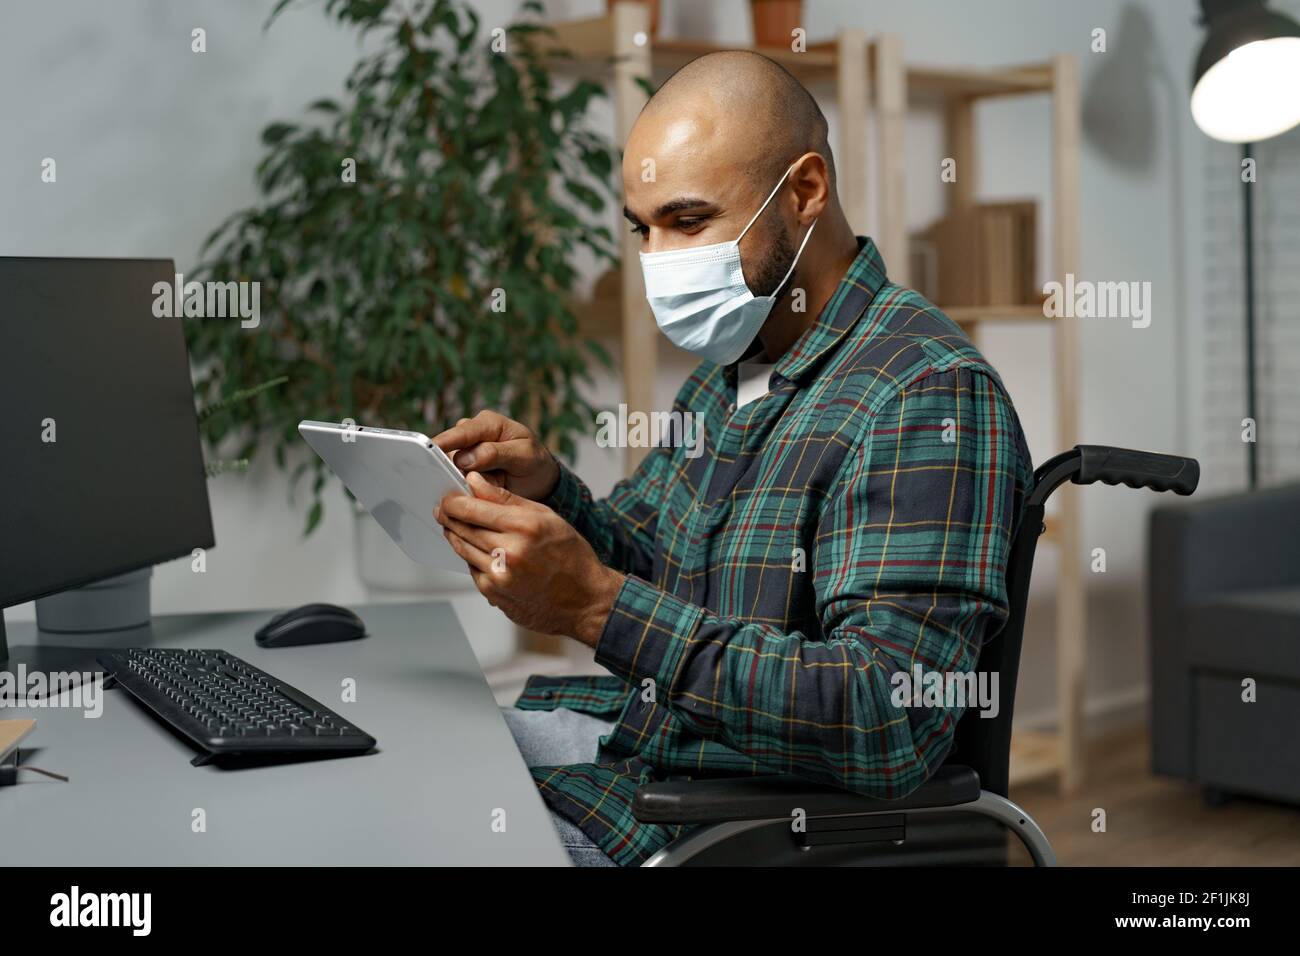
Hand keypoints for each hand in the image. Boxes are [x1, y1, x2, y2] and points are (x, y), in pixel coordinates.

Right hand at [432, 410, 559, 501]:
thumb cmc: (534, 462)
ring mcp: (464, 452)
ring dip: (458, 480)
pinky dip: (460, 488)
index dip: (445, 442)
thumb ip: (495, 454)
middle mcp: (471, 434)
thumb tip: (464, 458)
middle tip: (465, 483)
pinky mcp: (462, 470)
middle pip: (449, 450)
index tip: (430, 451)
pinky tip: (472, 494)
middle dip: (451, 467)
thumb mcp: (523, 456)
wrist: (540, 479)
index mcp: (488, 423)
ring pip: (448, 467)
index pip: (462, 432)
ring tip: (479, 489)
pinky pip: (453, 479)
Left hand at [436, 472, 623, 645]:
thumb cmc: (571, 556)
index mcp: (523, 526)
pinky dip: (471, 558)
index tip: (448, 498)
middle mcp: (509, 551)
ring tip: (459, 528)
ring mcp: (499, 575)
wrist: (584, 599)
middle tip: (445, 510)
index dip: (453, 501)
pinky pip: (471, 569)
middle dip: (450, 517)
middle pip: (462, 528)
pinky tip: (480, 552)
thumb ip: (505, 498)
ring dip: (456, 536)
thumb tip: (474, 481)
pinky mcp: (493, 593)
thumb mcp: (545, 516)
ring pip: (463, 549)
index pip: (471, 508)